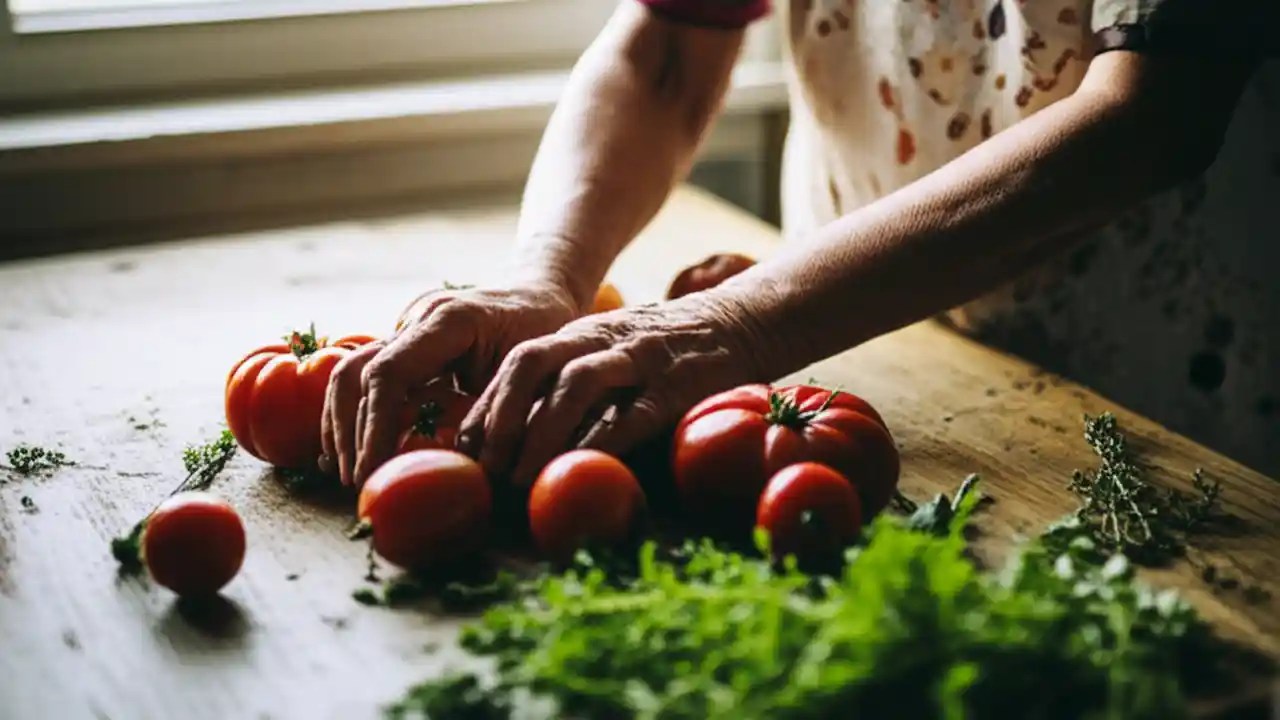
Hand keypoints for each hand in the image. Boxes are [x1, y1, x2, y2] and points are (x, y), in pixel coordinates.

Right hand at [320, 282, 578, 485]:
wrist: (541, 295)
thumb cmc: (545, 334)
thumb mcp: (531, 374)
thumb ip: (496, 413)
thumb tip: (463, 468)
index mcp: (449, 320)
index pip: (389, 374)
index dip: (374, 428)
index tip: (370, 471)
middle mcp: (418, 318)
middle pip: (357, 373)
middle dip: (350, 432)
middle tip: (354, 481)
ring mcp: (406, 326)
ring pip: (350, 371)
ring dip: (341, 422)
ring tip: (343, 471)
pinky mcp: (404, 342)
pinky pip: (364, 374)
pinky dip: (353, 412)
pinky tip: (349, 449)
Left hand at [458, 293, 773, 485]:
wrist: (741, 322)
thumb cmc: (668, 350)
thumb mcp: (614, 351)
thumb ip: (575, 381)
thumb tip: (522, 438)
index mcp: (580, 334)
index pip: (519, 362)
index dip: (487, 405)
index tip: (464, 448)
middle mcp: (601, 340)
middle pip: (530, 364)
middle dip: (500, 416)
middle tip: (484, 467)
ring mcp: (639, 359)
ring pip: (574, 385)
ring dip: (540, 433)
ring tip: (520, 478)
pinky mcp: (675, 386)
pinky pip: (631, 415)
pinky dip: (601, 442)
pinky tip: (580, 469)